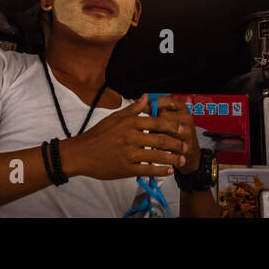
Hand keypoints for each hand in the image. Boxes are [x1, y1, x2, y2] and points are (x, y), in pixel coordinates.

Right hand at [61, 95, 190, 181]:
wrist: (82, 153)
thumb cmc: (98, 134)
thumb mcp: (114, 117)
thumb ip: (132, 109)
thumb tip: (147, 97)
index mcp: (129, 122)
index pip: (156, 122)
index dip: (172, 126)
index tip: (182, 129)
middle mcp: (130, 136)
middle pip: (160, 139)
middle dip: (176, 143)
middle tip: (187, 146)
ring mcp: (128, 153)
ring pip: (156, 155)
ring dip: (172, 158)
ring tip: (182, 160)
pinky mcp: (126, 168)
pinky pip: (147, 169)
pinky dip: (160, 170)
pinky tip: (168, 171)